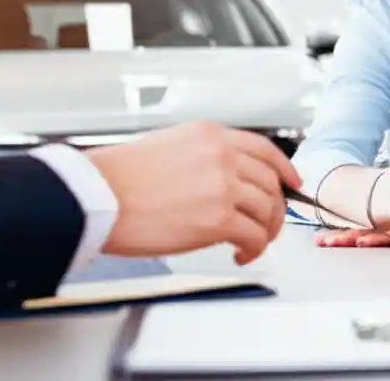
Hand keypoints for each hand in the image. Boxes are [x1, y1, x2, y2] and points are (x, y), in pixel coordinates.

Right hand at [88, 121, 299, 264]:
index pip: (264, 149)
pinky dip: (254, 249)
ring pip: (268, 210)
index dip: (284, 169)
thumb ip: (204, 156)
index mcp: (210, 135)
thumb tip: (227, 179)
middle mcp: (222, 156)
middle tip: (268, 224)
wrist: (97, 197)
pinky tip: (241, 254)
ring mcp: (223, 186)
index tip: (292, 183)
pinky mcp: (218, 219)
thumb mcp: (169, 145)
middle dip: (275, 208)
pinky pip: (254, 236)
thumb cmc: (118, 178)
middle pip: (270, 183)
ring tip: (251, 243)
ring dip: (265, 231)